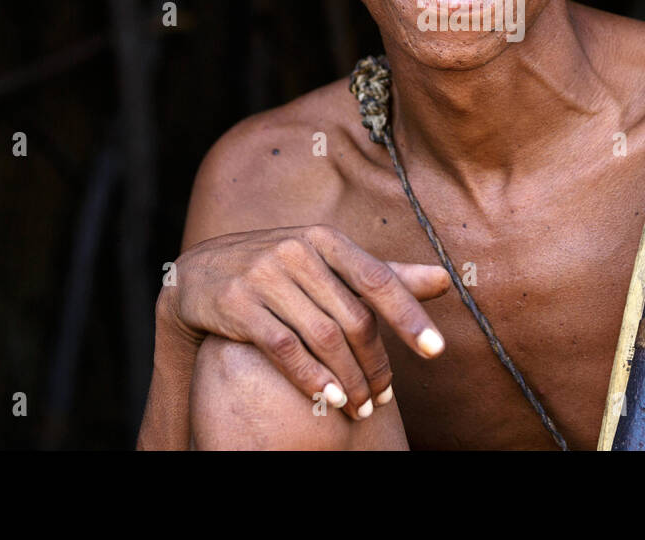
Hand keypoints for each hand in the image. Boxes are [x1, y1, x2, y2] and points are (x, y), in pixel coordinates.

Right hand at [158, 225, 451, 418]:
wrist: (199, 275)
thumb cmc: (279, 270)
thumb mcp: (329, 263)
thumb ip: (384, 275)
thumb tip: (446, 280)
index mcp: (327, 238)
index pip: (379, 279)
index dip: (410, 317)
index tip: (436, 352)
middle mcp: (298, 251)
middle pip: (354, 317)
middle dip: (376, 364)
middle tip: (385, 398)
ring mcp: (264, 275)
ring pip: (323, 336)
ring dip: (348, 379)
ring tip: (362, 406)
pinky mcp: (237, 303)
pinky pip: (283, 347)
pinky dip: (311, 377)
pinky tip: (330, 398)